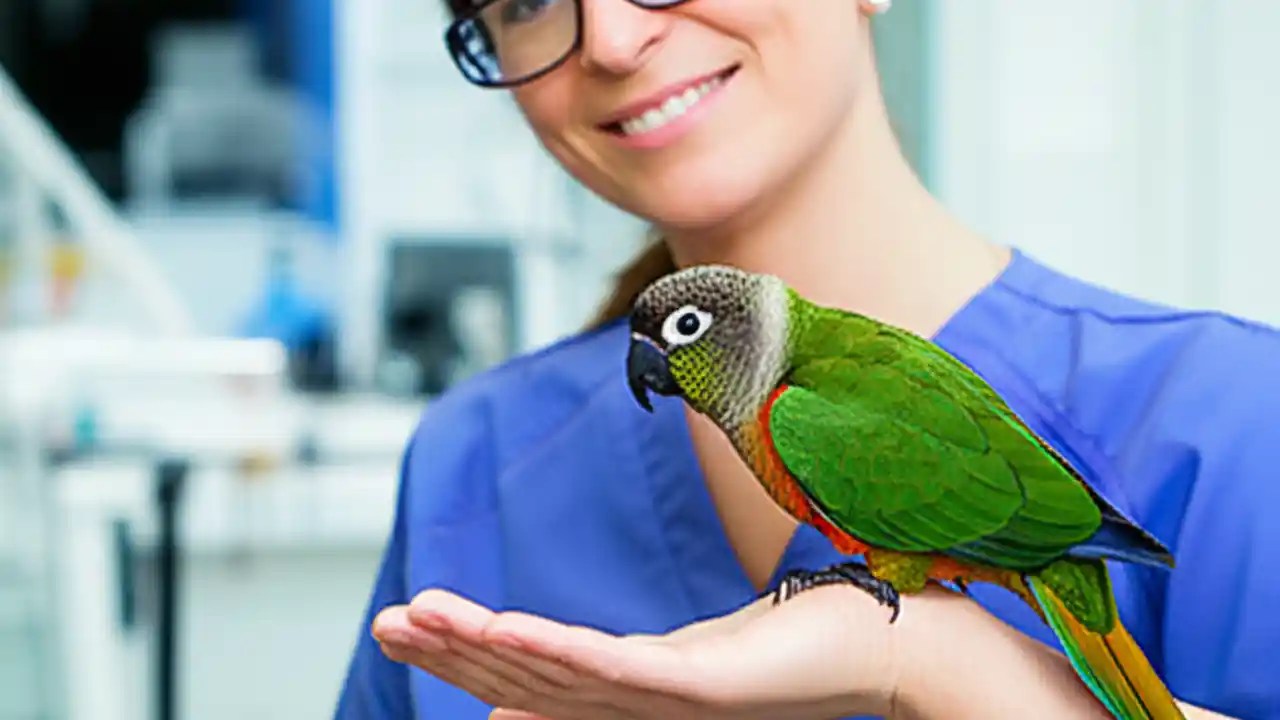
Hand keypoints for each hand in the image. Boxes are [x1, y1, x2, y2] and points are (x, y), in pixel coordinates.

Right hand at [373, 583, 917, 719]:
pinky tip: (505, 629)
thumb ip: (604, 671)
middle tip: (387, 619)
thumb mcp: (676, 663)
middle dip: (452, 650)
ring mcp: (660, 701)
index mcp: (623, 697)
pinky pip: (612, 667)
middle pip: (526, 677)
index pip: (529, 675)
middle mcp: (632, 707)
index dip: (463, 656)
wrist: (869, 655)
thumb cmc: (782, 654)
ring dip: (480, 646)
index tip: (404, 624)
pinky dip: (551, 650)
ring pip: (554, 673)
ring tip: (419, 616)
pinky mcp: (696, 687)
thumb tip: (524, 699)